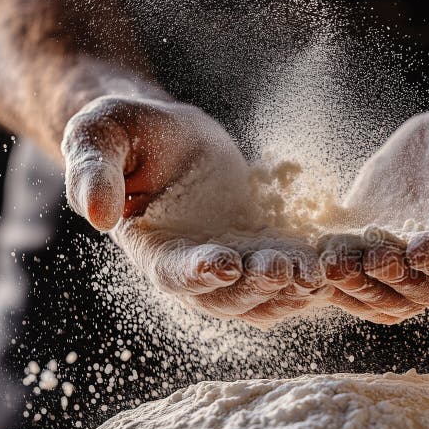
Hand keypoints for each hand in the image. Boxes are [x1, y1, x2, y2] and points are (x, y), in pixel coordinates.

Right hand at [61, 95, 324, 325]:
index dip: (199, 272)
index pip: (174, 273)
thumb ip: (93, 170)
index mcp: (153, 250)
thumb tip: (96, 214)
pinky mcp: (263, 250)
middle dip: (258, 284)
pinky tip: (335, 261)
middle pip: (228, 294)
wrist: (171, 138)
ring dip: (290, 287)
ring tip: (318, 270)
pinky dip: (310, 273)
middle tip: (287, 269)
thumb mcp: (100, 136)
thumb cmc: (129, 134)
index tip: (225, 263)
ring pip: (264, 293)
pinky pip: (289, 272)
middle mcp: (194, 270)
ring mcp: (233, 264)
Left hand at [319, 96, 428, 322]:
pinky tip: (305, 255)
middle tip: (360, 259)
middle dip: (386, 277)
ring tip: (325, 261)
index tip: (419, 246)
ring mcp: (404, 262)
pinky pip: (349, 270)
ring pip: (377, 289)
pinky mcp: (370, 247)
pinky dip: (328, 270)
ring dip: (351, 281)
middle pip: (416, 289)